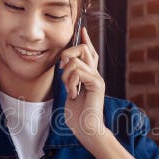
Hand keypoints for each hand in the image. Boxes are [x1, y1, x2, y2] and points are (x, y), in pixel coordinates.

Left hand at [59, 26, 108, 144]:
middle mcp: (96, 74)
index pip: (90, 52)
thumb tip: (65, 69)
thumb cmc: (78, 117)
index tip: (82, 29)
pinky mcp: (97, 84)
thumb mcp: (71, 93)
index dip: (86, 40)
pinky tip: (74, 94)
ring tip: (69, 90)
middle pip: (83, 49)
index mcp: (90, 76)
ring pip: (77, 60)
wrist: (87, 130)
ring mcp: (97, 78)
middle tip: (61, 69)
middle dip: (68, 53)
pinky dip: (71, 82)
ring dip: (66, 74)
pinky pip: (78, 72)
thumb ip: (70, 80)